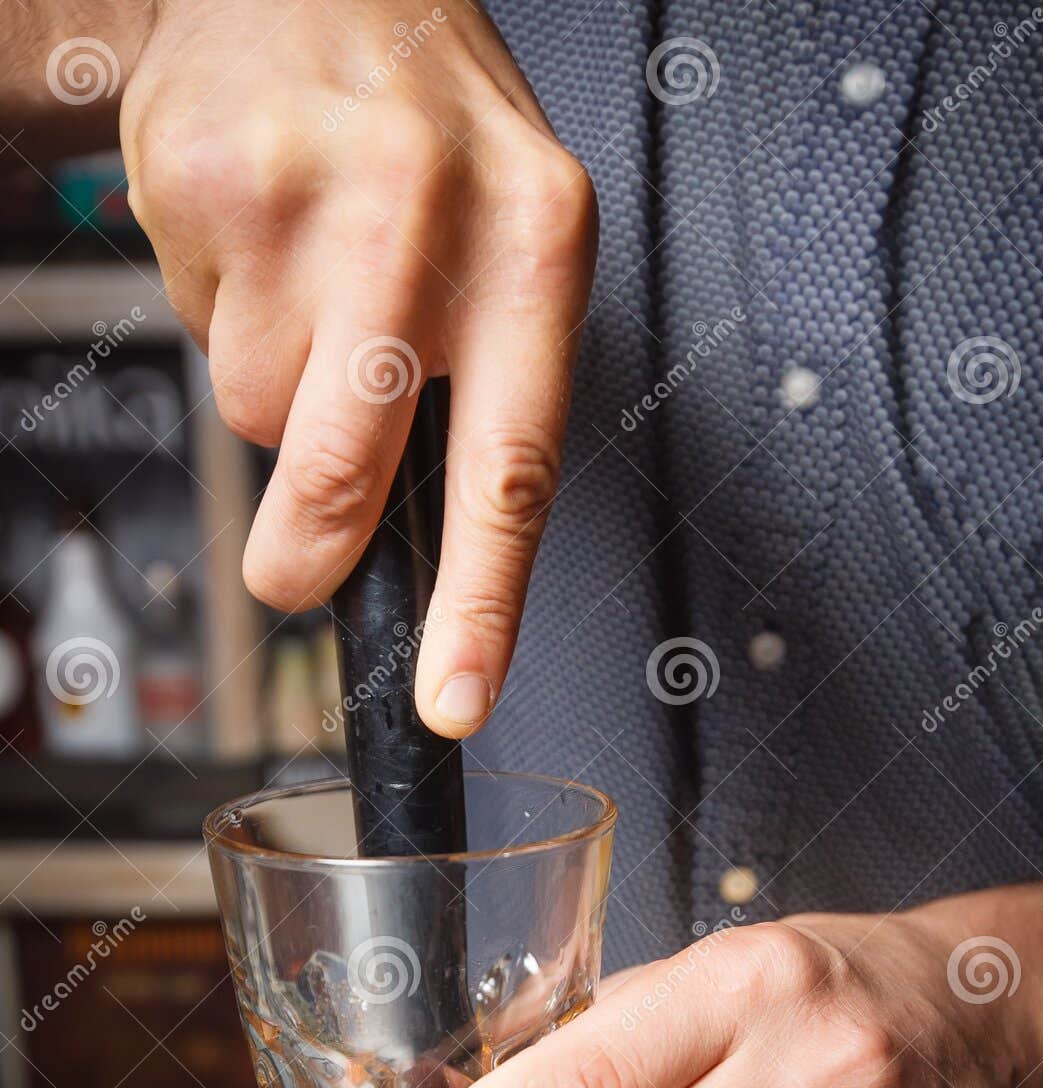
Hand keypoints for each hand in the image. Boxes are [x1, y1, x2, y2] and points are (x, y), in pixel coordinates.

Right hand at [120, 0, 595, 733]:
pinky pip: (200, 335)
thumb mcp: (513, 234)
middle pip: (348, 466)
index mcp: (539, 241)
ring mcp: (308, 193)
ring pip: (263, 409)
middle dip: (309, 549)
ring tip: (308, 285)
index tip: (453, 700)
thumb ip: (488, 383)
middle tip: (297, 566)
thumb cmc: (426, 128)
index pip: (512, 468)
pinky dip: (222, 317)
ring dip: (276, 387)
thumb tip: (429, 549)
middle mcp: (430, 215)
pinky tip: (259, 245)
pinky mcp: (205, 183)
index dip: (479, 607)